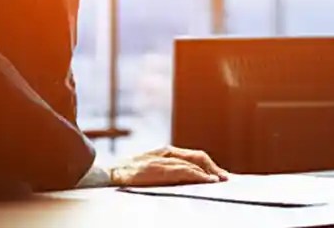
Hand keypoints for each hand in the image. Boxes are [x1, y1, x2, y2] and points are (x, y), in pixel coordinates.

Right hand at [108, 146, 230, 187]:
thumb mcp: (151, 168)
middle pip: (197, 157)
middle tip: (225, 178)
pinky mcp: (157, 169)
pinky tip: (206, 180)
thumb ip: (167, 170)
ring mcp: (162, 160)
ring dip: (209, 172)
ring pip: (192, 163)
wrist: (108, 174)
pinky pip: (183, 171)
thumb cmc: (128, 174)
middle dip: (213, 167)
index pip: (194, 156)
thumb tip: (188, 180)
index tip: (220, 175)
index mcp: (165, 151)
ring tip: (219, 180)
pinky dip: (197, 175)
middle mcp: (166, 152)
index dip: (209, 164)